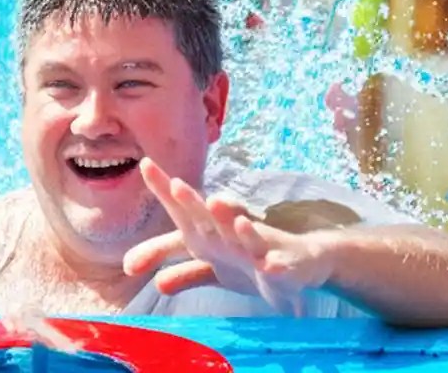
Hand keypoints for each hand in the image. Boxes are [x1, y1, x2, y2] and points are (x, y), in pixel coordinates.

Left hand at [123, 158, 335, 314]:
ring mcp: (263, 244)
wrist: (302, 263)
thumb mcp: (216, 269)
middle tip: (174, 185)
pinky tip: (270, 265)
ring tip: (218, 205)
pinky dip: (277, 263)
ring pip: (247, 232)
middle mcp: (234, 232)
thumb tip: (157, 283)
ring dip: (233, 220)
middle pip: (211, 214)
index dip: (164, 190)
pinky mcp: (289, 261)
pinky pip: (282, 263)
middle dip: (193, 201)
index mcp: (213, 233)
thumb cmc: (250, 259)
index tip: (145, 164)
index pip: (183, 211)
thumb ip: (186, 274)